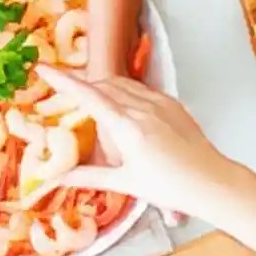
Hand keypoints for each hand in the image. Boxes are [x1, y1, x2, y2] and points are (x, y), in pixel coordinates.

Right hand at [38, 66, 234, 214]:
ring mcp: (160, 102)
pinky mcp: (172, 103)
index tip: (43, 69)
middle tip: (62, 90)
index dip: (63, 80)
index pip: (88, 95)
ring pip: (121, 83)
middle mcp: (142, 108)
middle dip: (80, 84)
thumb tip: (57, 178)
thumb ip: (89, 176)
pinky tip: (120, 104)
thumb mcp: (125, 183)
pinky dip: (122, 90)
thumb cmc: (169, 187)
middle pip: (102, 85)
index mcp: (127, 127)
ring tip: (88, 95)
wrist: (212, 182)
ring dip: (101, 86)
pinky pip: (140, 89)